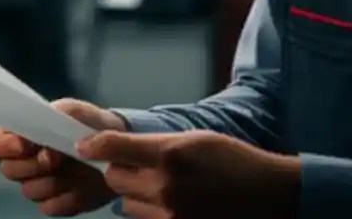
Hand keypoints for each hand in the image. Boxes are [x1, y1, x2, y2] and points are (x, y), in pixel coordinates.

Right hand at [0, 98, 126, 215]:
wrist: (117, 151)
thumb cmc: (89, 125)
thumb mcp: (76, 111)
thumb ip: (58, 112)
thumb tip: (41, 124)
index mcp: (23, 135)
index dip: (5, 145)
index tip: (23, 144)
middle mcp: (25, 162)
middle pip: (9, 170)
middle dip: (30, 164)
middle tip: (53, 156)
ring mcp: (40, 184)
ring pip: (29, 190)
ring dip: (49, 181)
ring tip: (70, 169)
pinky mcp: (57, 203)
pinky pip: (49, 207)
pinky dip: (64, 198)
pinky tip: (78, 187)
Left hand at [76, 129, 299, 218]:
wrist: (269, 195)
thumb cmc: (233, 161)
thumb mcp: (196, 140)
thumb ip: (157, 146)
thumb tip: (121, 148)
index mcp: (170, 154)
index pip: (114, 147)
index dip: (93, 146)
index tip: (82, 146)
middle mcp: (166, 185)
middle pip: (115, 178)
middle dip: (120, 171)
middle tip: (136, 166)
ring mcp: (170, 214)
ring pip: (128, 204)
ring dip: (137, 195)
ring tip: (164, 188)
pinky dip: (152, 212)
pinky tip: (173, 204)